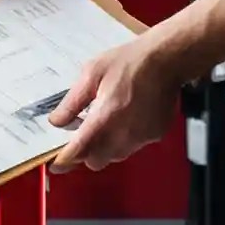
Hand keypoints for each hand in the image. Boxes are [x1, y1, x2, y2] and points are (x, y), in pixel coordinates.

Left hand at [47, 36, 182, 172]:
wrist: (167, 58)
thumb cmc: (129, 62)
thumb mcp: (91, 74)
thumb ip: (71, 102)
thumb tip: (57, 122)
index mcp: (105, 115)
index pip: (80, 149)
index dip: (65, 160)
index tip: (56, 165)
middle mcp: (125, 132)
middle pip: (97, 161)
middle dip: (86, 154)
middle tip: (81, 139)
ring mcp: (143, 136)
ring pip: (115, 157)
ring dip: (105, 148)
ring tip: (105, 124)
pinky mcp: (155, 135)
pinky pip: (134, 147)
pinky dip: (125, 140)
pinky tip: (125, 119)